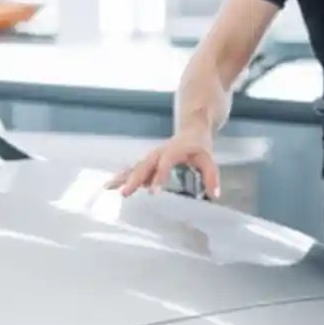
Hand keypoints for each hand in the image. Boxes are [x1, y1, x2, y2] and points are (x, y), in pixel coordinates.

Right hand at [105, 129, 220, 199]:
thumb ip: (211, 176)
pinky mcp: (149, 161)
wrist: (191, 129)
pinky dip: (122, 176)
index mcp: (173, 151)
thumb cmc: (199, 146)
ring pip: (135, 167)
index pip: (164, 164)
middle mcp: (159, 153)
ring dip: (123, 177)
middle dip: (134, 180)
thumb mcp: (208, 158)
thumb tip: (215, 195)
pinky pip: (134, 169)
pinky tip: (111, 185)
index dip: (158, 177)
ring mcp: (152, 156)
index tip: (153, 193)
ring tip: (108, 187)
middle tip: (125, 193)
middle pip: (144, 166)